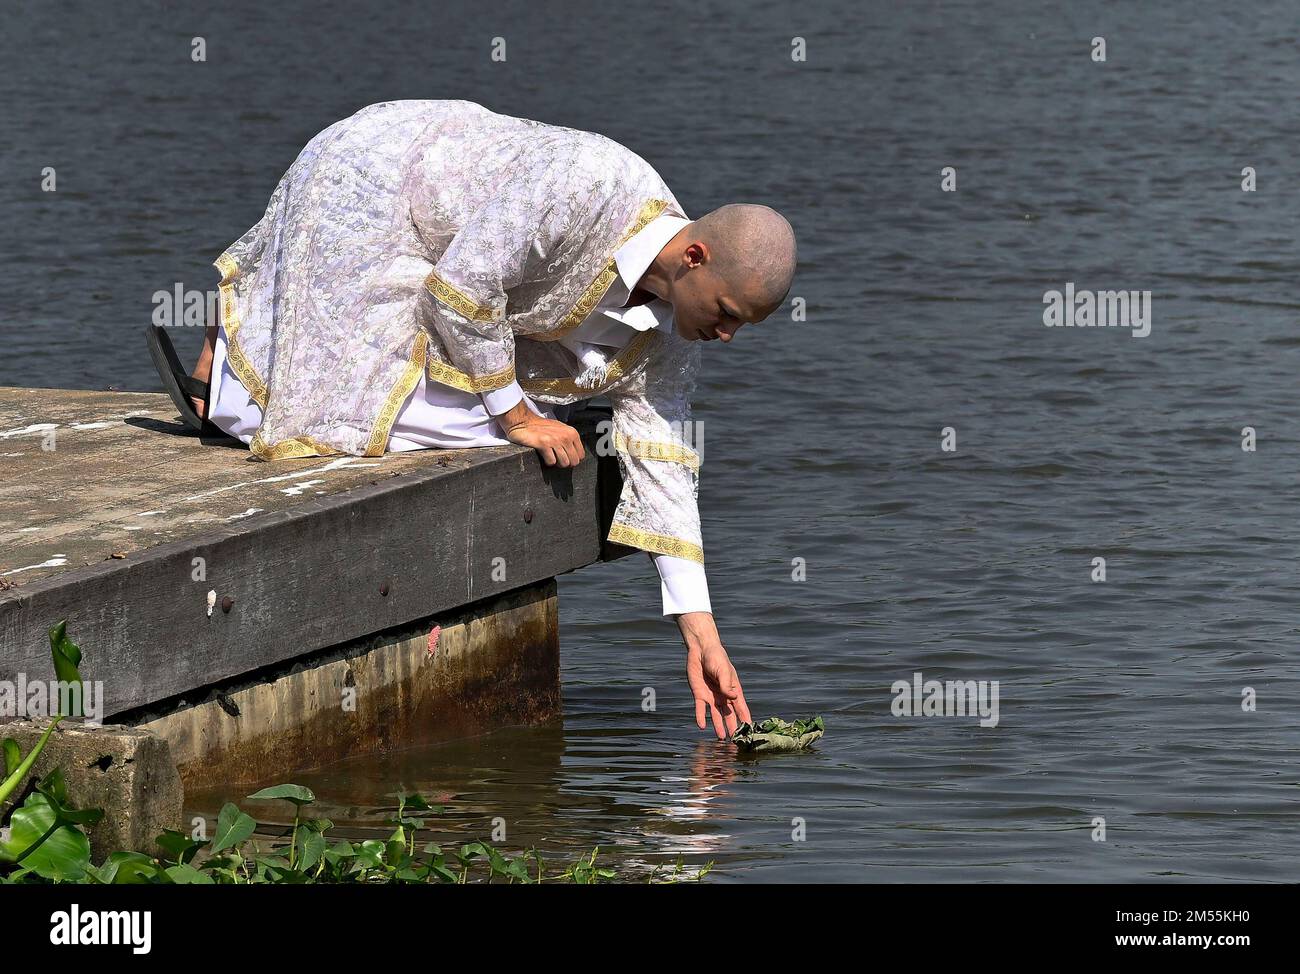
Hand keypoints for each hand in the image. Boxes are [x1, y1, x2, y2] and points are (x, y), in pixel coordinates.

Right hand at [500, 401, 585, 467]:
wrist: (523, 422)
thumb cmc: (540, 427)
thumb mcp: (560, 429)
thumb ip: (569, 439)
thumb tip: (575, 455)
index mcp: (571, 432)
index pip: (581, 455)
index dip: (572, 458)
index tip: (565, 456)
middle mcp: (565, 436)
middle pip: (573, 461)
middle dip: (565, 463)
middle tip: (557, 458)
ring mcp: (555, 440)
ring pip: (564, 463)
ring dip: (556, 463)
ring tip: (550, 456)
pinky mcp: (544, 444)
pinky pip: (551, 462)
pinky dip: (547, 461)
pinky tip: (543, 454)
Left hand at [677, 611, 752, 739]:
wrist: (701, 650)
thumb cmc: (716, 657)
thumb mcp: (723, 670)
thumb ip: (726, 684)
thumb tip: (733, 698)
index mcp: (733, 690)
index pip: (741, 707)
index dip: (745, 719)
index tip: (749, 731)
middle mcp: (723, 696)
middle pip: (729, 715)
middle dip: (732, 727)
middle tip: (735, 741)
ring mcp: (711, 696)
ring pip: (716, 715)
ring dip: (718, 726)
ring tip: (721, 738)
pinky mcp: (699, 694)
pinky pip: (700, 709)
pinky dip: (700, 717)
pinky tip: (702, 726)